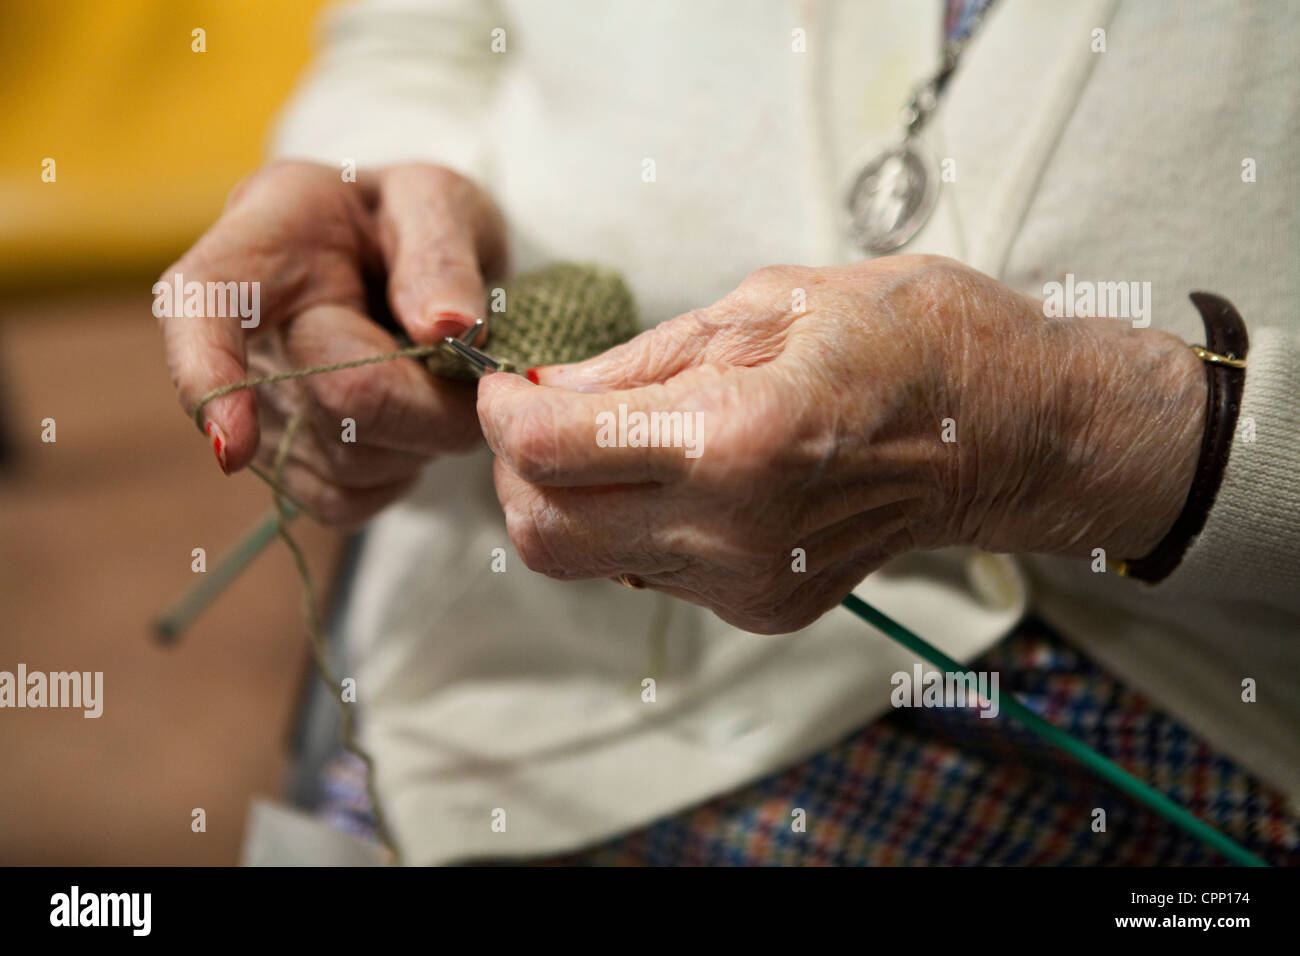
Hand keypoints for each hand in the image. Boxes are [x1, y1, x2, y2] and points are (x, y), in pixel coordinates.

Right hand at [157, 161, 505, 524]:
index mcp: (260, 243)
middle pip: (339, 396)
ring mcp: (255, 409)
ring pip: (354, 461)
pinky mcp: (287, 466)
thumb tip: (446, 327)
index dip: (209, 374)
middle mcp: (242, 333)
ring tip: (433, 375)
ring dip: (425, 433)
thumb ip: (442, 249)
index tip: (234, 445)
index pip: (205, 306)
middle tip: (473, 359)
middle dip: (430, 391)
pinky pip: (350, 502)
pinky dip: (403, 471)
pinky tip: (410, 419)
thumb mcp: (437, 200)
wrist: (405, 261)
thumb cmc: (409, 220)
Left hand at [477, 255, 1205, 632]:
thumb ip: (640, 362)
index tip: (507, 382)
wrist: (1011, 431)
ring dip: (569, 497)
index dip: (500, 410)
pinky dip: (632, 523)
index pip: (547, 451)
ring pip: (585, 561)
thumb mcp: (768, 305)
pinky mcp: (762, 610)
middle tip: (543, 413)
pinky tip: (682, 474)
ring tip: (617, 437)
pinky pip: (649, 572)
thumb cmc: (909, 340)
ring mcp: (748, 586)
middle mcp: (733, 534)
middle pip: (543, 532)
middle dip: (514, 469)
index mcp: (735, 440)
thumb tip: (546, 392)